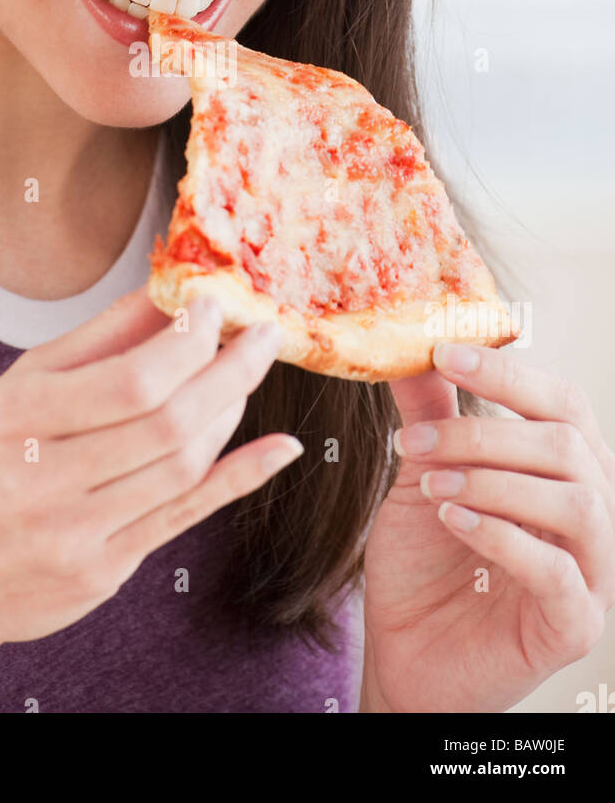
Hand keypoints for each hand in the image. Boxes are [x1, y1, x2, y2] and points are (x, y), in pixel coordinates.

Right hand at [0, 286, 300, 658]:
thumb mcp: (13, 390)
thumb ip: (94, 341)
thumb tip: (168, 291)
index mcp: (15, 420)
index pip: (130, 380)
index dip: (189, 340)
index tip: (215, 305)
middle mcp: (43, 481)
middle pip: (167, 424)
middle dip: (230, 370)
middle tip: (264, 333)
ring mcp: (74, 536)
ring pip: (182, 469)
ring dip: (231, 412)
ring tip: (250, 373)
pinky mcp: (100, 575)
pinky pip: (185, 518)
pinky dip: (240, 478)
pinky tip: (280, 447)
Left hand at [360, 341, 614, 712]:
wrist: (403, 654)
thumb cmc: (424, 565)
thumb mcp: (421, 474)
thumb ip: (429, 413)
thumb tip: (412, 344)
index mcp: (564, 469)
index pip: (561, 401)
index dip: (507, 372)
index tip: (443, 352)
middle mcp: (592, 514)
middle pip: (569, 444)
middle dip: (485, 432)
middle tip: (416, 442)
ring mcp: (593, 572)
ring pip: (577, 501)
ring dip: (493, 482)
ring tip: (430, 488)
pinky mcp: (576, 625)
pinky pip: (559, 571)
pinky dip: (502, 536)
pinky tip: (452, 522)